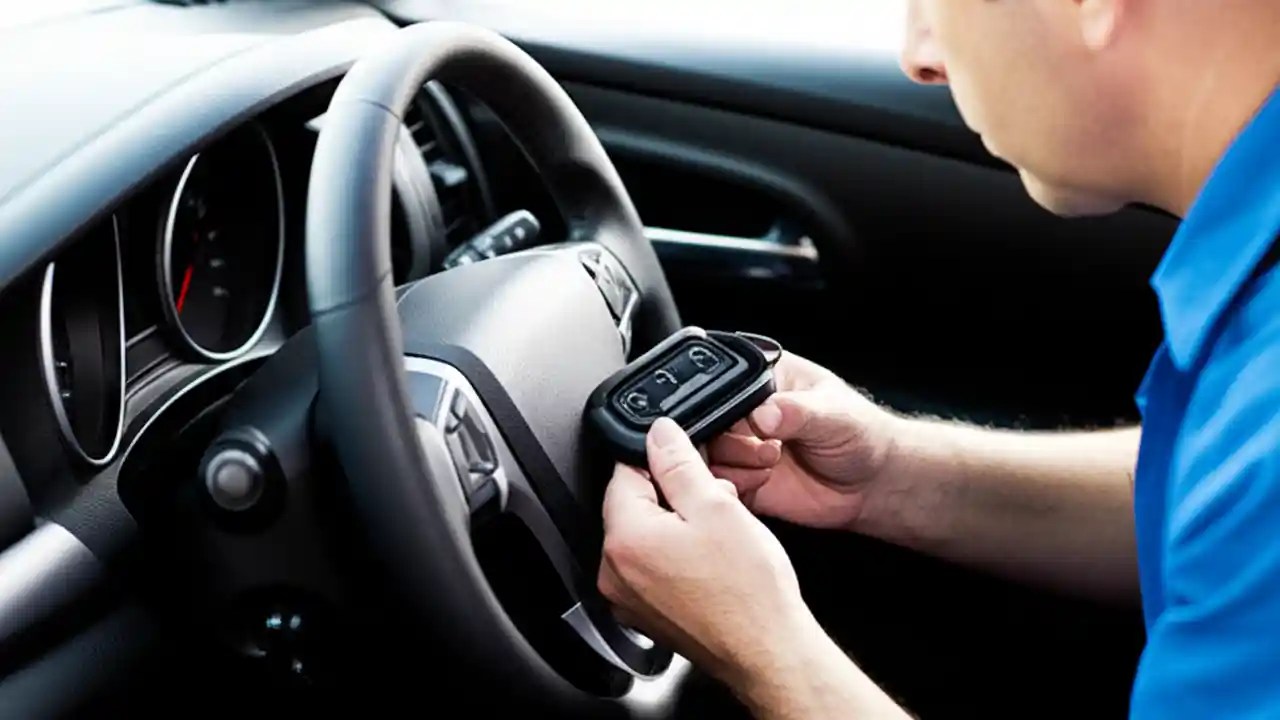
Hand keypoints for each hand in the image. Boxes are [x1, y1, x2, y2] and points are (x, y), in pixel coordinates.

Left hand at [598, 417, 816, 687]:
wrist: (769, 652)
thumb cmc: (749, 593)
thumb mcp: (717, 506)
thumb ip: (679, 463)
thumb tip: (659, 433)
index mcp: (624, 539)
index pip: (624, 472)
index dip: (661, 460)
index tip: (689, 464)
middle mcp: (615, 572)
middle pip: (632, 506)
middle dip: (672, 495)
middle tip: (713, 502)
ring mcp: (627, 599)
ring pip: (644, 536)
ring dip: (676, 525)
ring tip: (718, 536)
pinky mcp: (645, 615)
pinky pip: (651, 568)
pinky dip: (676, 556)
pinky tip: (711, 562)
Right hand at [707, 351, 899, 529]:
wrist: (874, 485)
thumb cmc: (861, 435)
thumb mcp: (834, 415)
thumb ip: (798, 412)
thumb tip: (764, 414)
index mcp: (764, 378)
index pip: (722, 383)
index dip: (724, 404)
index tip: (746, 423)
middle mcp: (745, 411)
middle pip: (706, 419)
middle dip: (729, 440)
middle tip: (767, 449)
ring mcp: (741, 445)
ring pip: (705, 453)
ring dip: (734, 463)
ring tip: (770, 464)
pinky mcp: (742, 478)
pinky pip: (717, 483)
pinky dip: (733, 486)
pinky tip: (762, 482)